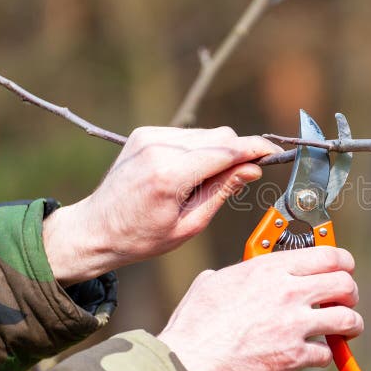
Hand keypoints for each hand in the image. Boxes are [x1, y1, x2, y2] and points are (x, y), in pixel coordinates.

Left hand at [44, 126, 280, 284]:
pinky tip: (188, 174)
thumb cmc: (141, 237)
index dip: (255, 149)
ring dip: (217, 152)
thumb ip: (222, 191)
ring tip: (205, 184)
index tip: (274, 153)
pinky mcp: (145, 133)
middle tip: (244, 177)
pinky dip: (198, 150)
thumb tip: (252, 169)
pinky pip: (188, 135)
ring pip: (206, 134)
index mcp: (169, 175)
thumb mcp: (189, 225)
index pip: (225, 150)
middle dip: (238, 152)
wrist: (96, 229)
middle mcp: (158, 147)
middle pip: (220, 136)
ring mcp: (149, 136)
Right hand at [157, 246, 362, 370]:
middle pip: (344, 284)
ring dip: (351, 324)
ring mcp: (293, 324)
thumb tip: (233, 277)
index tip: (345, 267)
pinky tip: (314, 355)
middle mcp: (287, 292)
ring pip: (347, 318)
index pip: (327, 255)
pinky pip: (326, 353)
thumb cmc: (194, 324)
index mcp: (269, 269)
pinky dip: (325, 356)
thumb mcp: (213, 283)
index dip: (343, 261)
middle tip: (346, 300)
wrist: (189, 362)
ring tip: (348, 329)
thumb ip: (235, 275)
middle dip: (351, 292)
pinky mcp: (293, 355)